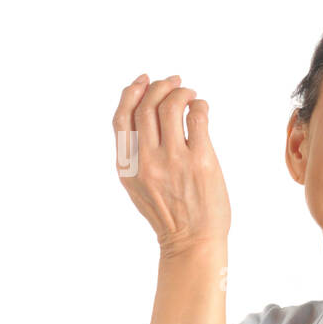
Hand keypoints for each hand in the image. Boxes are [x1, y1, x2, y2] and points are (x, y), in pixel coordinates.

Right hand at [112, 74, 229, 254]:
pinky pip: (197, 118)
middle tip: (175, 82)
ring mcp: (173, 160)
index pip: (121, 117)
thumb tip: (145, 114)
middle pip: (146, 105)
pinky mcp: (200, 161)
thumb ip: (136, 155)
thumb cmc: (170, 214)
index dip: (131, 92)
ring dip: (181, 92)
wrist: (192, 243)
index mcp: (127, 166)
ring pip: (170, 106)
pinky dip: (199, 105)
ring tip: (190, 93)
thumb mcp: (139, 186)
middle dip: (160, 86)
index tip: (145, 80)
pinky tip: (201, 108)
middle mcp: (146, 160)